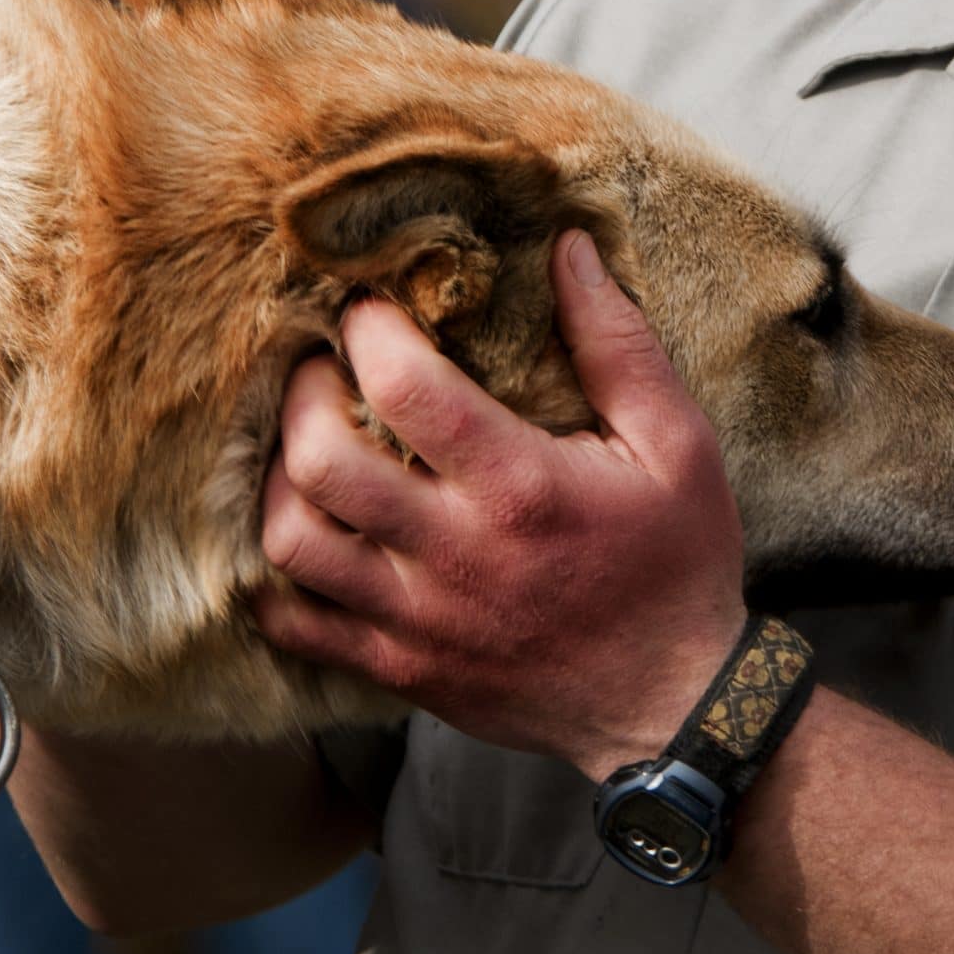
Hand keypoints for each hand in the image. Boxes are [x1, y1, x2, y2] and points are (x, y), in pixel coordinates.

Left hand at [255, 228, 748, 779]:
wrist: (673, 705)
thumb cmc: (676, 563)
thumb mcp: (677, 443)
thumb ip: (618, 344)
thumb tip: (567, 248)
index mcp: (520, 487)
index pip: (404, 388)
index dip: (370, 329)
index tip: (373, 306)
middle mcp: (454, 553)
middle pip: (320, 462)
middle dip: (303, 395)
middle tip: (324, 368)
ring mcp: (416, 620)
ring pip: (291, 542)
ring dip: (281, 479)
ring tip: (309, 442)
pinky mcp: (399, 670)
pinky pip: (295, 626)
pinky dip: (276, 575)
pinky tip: (306, 530)